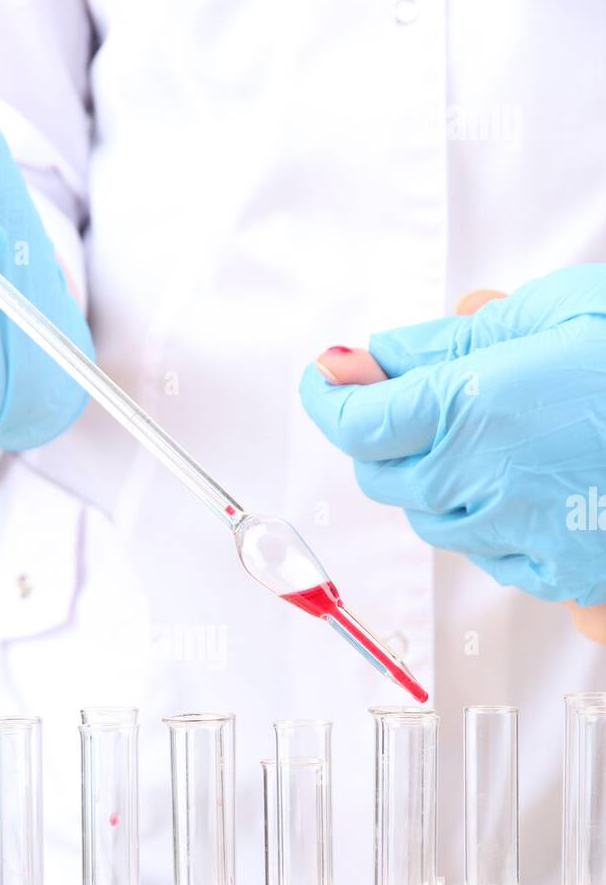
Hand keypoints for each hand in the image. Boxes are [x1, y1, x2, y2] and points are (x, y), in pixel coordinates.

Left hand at [299, 265, 605, 609]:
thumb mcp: (557, 312)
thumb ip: (458, 341)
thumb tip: (386, 354)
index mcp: (473, 410)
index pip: (356, 419)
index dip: (329, 393)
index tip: (327, 376)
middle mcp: (481, 484)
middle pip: (382, 476)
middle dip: (386, 436)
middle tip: (417, 394)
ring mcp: (519, 536)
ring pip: (434, 517)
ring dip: (440, 479)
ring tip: (503, 434)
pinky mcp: (557, 572)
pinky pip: (489, 553)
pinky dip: (490, 518)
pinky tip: (536, 479)